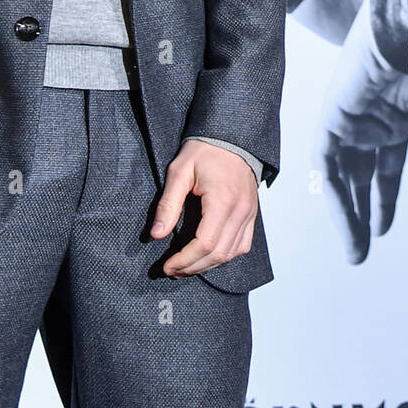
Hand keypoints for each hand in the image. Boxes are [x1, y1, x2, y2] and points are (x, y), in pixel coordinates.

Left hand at [152, 141, 257, 276]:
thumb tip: (156, 234)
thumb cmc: (205, 150)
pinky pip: (242, 245)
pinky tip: (208, 256)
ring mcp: (249, 214)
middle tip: (172, 271)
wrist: (231, 137)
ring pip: (231, 254)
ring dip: (208, 265)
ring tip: (186, 266)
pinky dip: (225, 256)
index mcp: (223, 200)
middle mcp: (240, 211)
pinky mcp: (251, 214)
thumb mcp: (179, 171)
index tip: (166, 266)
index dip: (184, 260)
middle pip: (218, 254)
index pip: (204, 243)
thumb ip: (168, 204)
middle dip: (192, 267)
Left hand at [321, 0, 407, 263]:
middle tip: (362, 250)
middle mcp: (372, 112)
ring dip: (347, 213)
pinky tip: (350, 224)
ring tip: (356, 253)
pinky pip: (328, 162)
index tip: (383, 228)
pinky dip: (337, 195)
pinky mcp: (334, 113)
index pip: (386, 161)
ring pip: (341, 171)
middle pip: (360, 170)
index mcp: (399, 108)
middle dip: (362, 210)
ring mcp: (351, 112)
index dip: (385, 195)